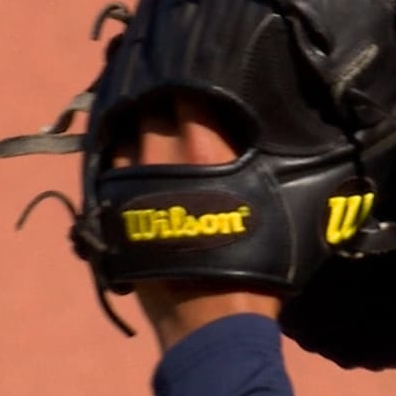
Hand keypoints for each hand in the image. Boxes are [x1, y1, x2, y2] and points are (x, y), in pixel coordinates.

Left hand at [114, 97, 282, 352]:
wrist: (210, 323)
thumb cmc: (254, 267)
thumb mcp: (281, 207)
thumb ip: (274, 167)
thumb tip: (286, 141)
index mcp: (204, 148)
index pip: (189, 92)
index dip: (192, 79)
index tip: (199, 71)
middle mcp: (161, 157)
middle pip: (151, 108)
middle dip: (161, 97)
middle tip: (172, 90)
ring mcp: (130, 184)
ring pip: (124, 135)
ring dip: (137, 125)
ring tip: (147, 117)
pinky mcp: (111, 212)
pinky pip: (109, 169)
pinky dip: (120, 157)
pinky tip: (131, 156)